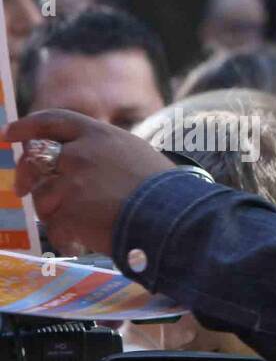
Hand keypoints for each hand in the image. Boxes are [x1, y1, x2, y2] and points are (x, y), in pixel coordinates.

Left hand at [2, 109, 174, 255]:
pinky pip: (54, 224)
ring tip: (78, 224)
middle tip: (22, 189)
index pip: (54, 121)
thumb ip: (105, 153)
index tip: (10, 134)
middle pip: (36, 159)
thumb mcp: (137, 157)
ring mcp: (73, 182)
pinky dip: (65, 235)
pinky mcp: (70, 210)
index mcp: (100, 135)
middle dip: (25, 174)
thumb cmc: (166, 192)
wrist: (174, 218)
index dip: (27, 126)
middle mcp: (81, 153)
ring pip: (42, 196)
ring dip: (54, 212)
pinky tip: (81, 240)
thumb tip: (82, 161)